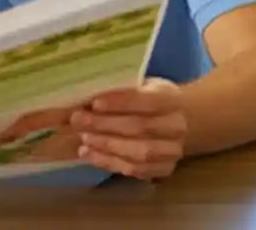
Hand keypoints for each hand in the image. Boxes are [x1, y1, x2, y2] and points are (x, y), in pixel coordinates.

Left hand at [71, 77, 187, 179]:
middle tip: (78, 121)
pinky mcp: (163, 169)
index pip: (148, 101)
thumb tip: (85, 95)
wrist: (174, 122)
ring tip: (84, 138)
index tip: (94, 104)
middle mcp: (177, 126)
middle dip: (105, 125)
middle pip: (140, 128)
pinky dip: (109, 162)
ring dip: (106, 146)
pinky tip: (89, 154)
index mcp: (172, 99)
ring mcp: (173, 151)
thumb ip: (118, 90)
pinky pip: (134, 169)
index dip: (120, 103)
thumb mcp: (139, 85)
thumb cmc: (148, 99)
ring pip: (139, 152)